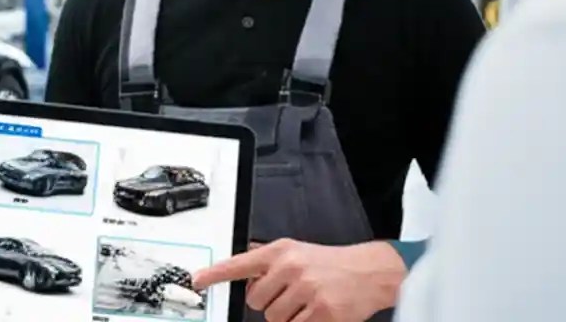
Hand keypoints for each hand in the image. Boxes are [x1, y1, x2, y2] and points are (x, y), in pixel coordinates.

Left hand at [192, 239, 405, 321]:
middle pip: (255, 301)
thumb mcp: (296, 251)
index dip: (215, 274)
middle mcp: (291, 268)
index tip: (197, 281)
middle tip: (289, 294)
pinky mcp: (322, 312)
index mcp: (280, 252)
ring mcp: (306, 290)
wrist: (368, 272)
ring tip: (304, 302)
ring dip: (286, 316)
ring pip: (273, 318)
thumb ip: (267, 260)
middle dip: (268, 303)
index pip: (239, 264)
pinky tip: (315, 311)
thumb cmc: (328, 263)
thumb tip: (241, 268)